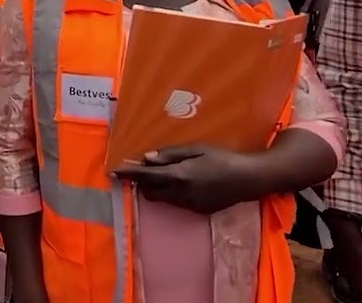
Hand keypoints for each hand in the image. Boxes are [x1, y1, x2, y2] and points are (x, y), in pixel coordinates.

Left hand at [113, 144, 261, 214]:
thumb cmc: (222, 158)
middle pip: (150, 192)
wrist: (248, 179)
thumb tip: (147, 158)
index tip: (113, 172)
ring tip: (167, 175)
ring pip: (163, 200)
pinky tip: (187, 184)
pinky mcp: (198, 211)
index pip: (146, 176)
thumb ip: (170, 155)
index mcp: (179, 175)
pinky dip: (174, 195)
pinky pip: (178, 204)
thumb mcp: (196, 149)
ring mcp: (189, 205)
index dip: (128, 175)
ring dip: (159, 190)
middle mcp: (181, 194)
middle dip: (144, 183)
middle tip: (145, 170)